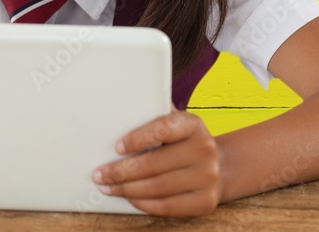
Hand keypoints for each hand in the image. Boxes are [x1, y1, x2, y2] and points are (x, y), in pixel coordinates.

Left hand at [92, 107, 221, 216]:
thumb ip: (152, 115)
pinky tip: (129, 198)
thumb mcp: (175, 123)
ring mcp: (208, 177)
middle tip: (99, 174)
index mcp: (193, 125)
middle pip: (154, 163)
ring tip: (108, 186)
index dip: (137, 138)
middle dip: (121, 171)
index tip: (116, 147)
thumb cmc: (183, 142)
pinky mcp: (205, 201)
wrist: (219, 167)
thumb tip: (118, 112)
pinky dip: (143, 203)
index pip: (162, 129)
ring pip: (157, 187)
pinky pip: (167, 206)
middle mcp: (204, 149)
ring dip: (127, 189)